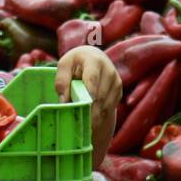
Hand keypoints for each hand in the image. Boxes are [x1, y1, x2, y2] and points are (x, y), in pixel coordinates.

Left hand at [54, 46, 122, 167]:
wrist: (94, 57)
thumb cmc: (76, 63)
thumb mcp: (64, 65)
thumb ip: (62, 81)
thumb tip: (64, 101)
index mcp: (94, 61)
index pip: (92, 80)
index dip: (87, 96)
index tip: (82, 109)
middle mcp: (109, 70)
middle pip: (100, 96)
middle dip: (89, 111)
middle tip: (78, 124)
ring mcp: (116, 81)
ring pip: (105, 104)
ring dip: (94, 116)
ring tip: (83, 124)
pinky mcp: (119, 90)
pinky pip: (109, 107)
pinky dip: (100, 114)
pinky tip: (91, 118)